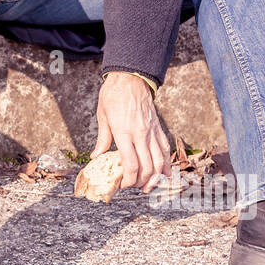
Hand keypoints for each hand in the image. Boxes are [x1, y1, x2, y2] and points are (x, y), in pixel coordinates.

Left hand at [91, 72, 172, 192]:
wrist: (131, 77)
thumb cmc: (113, 95)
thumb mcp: (102, 116)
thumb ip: (102, 139)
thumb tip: (96, 156)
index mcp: (124, 132)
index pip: (131, 164)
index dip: (128, 180)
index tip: (122, 185)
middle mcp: (140, 134)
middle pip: (147, 167)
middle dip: (141, 182)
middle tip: (133, 187)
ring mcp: (151, 131)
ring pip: (160, 161)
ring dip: (156, 178)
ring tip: (149, 187)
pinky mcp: (158, 128)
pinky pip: (165, 149)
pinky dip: (167, 163)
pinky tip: (166, 173)